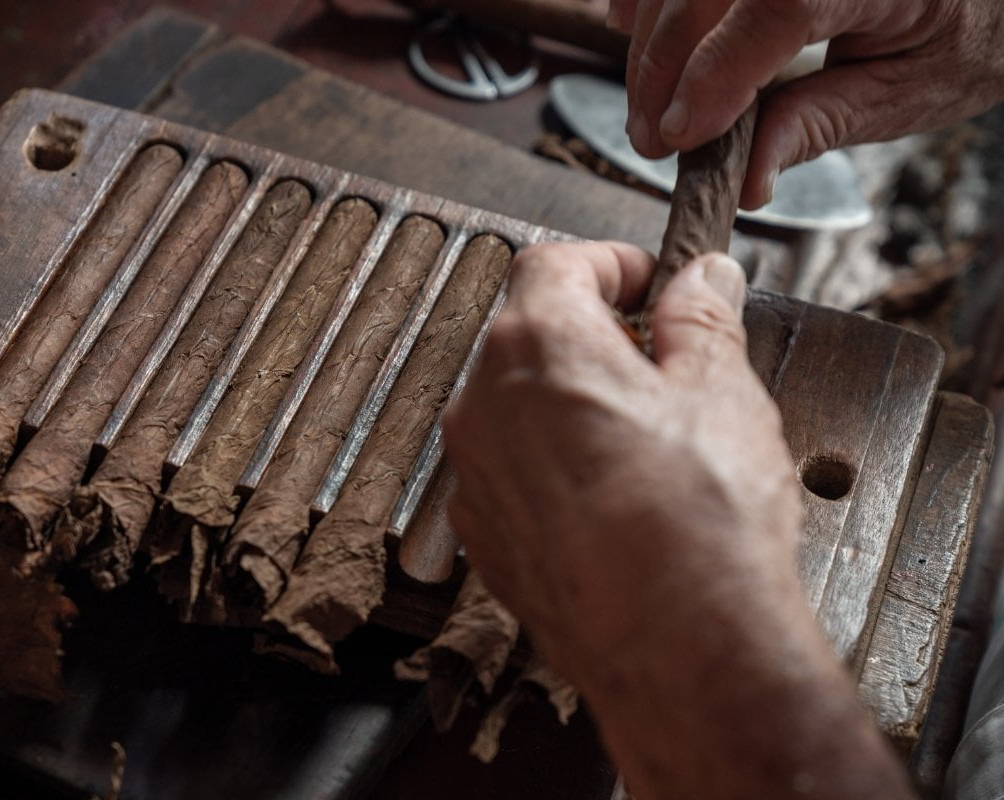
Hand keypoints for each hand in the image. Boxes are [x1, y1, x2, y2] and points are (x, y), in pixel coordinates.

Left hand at [443, 241, 798, 685]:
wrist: (675, 648)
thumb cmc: (698, 522)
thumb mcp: (722, 390)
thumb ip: (702, 318)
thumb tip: (702, 280)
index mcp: (538, 345)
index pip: (554, 263)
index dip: (610, 264)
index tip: (651, 282)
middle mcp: (485, 403)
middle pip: (527, 332)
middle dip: (591, 330)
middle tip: (659, 358)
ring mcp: (475, 473)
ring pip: (515, 404)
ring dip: (569, 398)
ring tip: (644, 434)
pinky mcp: (482, 532)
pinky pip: (510, 469)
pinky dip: (551, 462)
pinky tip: (612, 493)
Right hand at [609, 0, 1003, 207]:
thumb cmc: (969, 27)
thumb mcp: (909, 91)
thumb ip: (819, 125)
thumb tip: (744, 182)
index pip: (778, 6)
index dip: (714, 73)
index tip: (678, 136)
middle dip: (662, 66)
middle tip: (649, 141)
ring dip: (650, 37)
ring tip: (646, 104)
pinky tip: (637, 27)